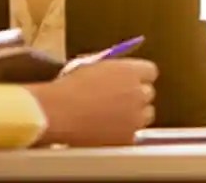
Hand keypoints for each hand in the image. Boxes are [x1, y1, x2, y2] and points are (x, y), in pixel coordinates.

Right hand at [28, 58, 156, 146]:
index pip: (150, 71)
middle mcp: (137, 92)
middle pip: (149, 93)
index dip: (139, 76)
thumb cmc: (67, 88)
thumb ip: (111, 68)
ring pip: (145, 115)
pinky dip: (123, 134)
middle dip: (136, 96)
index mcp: (129, 71)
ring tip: (110, 118)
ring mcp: (135, 117)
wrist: (56, 114)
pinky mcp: (128, 138)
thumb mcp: (90, 67)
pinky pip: (133, 134)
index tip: (131, 81)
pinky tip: (105, 131)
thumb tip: (119, 71)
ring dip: (133, 115)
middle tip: (118, 100)